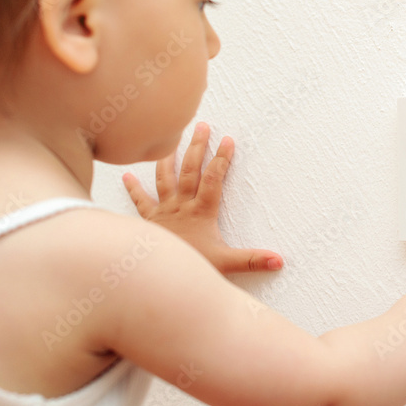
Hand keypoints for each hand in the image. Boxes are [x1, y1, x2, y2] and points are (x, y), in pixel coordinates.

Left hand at [122, 122, 284, 274]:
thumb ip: (252, 260)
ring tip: (170, 140)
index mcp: (201, 212)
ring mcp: (163, 212)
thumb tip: (279, 260)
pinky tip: (126, 176)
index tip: (228, 140)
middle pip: (189, 170)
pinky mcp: (150, 221)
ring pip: (165, 178)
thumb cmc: (192, 269)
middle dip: (197, 147)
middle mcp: (181, 207)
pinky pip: (140, 202)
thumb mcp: (226, 264)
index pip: (213, 179)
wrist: (158, 278)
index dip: (222, 159)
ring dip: (169, 158)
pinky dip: (133, 189)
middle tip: (202, 126)